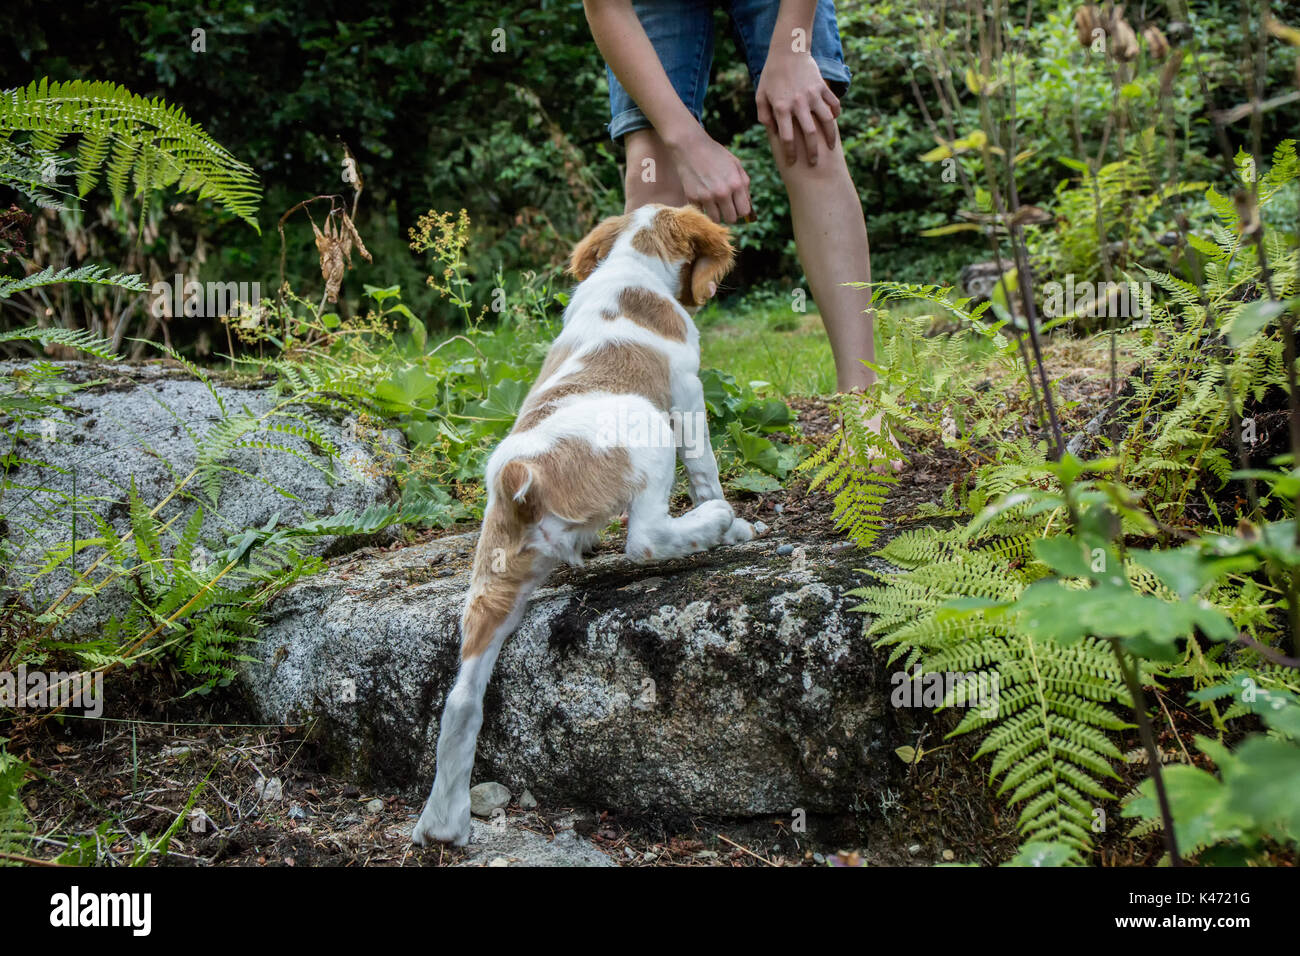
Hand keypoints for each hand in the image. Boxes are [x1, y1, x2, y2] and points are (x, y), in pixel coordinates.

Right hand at [664, 125, 752, 223]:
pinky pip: (701, 213)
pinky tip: (702, 197)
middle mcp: (722, 193)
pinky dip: (702, 208)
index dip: (741, 210)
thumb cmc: (715, 154)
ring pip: (716, 219)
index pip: (744, 211)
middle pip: (731, 219)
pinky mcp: (693, 198)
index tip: (736, 206)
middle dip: (729, 214)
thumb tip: (748, 204)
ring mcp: (706, 197)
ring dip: (716, 214)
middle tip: (725, 206)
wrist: (690, 146)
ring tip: (714, 203)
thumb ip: (744, 184)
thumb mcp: (736, 164)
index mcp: (736, 184)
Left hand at [756, 50, 840, 166]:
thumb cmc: (771, 75)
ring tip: (830, 147)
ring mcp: (812, 95)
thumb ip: (764, 116)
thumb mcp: (760, 95)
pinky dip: (835, 114)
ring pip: (826, 121)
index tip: (792, 162)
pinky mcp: (822, 87)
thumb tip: (773, 133)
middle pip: (809, 134)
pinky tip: (833, 122)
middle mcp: (798, 103)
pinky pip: (833, 104)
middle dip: (813, 152)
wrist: (788, 50)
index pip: (786, 138)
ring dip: (830, 137)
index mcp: (781, 108)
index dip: (790, 153)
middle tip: (814, 164)